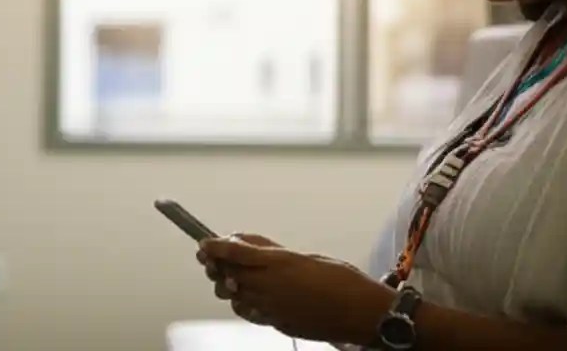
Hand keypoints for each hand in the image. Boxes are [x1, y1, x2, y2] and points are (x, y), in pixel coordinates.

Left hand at [199, 236, 393, 344]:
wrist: (362, 314)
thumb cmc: (343, 281)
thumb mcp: (307, 256)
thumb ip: (275, 253)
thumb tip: (252, 248)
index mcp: (279, 263)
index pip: (235, 253)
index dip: (215, 247)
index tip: (204, 243)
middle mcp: (271, 287)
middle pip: (228, 275)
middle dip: (215, 265)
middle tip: (210, 257)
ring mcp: (272, 308)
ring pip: (233, 296)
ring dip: (226, 285)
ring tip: (228, 276)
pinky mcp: (277, 324)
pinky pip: (250, 312)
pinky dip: (242, 302)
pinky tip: (246, 296)